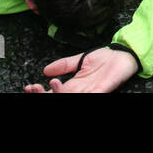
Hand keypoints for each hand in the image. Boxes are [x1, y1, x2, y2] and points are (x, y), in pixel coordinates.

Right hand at [24, 47, 138, 93]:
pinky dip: (82, 96)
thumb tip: (45, 70)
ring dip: (59, 93)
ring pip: (70, 98)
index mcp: (73, 85)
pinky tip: (67, 91)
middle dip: (43, 95)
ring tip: (53, 83)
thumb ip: (64, 65)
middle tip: (34, 88)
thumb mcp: (80, 60)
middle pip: (58, 97)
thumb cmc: (105, 58)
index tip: (29, 87)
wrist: (123, 54)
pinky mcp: (103, 89)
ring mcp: (91, 91)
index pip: (53, 93)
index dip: (40, 92)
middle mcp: (80, 91)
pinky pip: (92, 96)